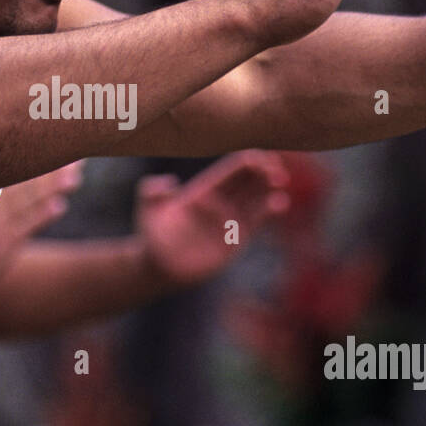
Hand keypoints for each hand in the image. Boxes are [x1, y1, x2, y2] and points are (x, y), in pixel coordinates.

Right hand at [0, 161, 83, 295]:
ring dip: (53, 187)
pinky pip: (25, 227)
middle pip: (25, 182)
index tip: (57, 147)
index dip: (36, 160)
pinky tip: (60, 205)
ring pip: (29, 200)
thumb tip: (7, 187)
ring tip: (75, 175)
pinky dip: (42, 215)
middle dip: (52, 169)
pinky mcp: (0, 246)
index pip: (13, 173)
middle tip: (76, 156)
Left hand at [135, 150, 290, 287]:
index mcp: (206, 189)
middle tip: (275, 170)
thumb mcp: (146, 208)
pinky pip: (257, 222)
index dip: (250, 160)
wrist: (157, 266)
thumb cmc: (151, 235)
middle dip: (266, 171)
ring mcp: (230, 220)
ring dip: (271, 188)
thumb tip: (169, 183)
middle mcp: (222, 202)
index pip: (234, 168)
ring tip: (279, 182)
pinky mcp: (236, 240)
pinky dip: (269, 211)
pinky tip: (279, 203)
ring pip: (258, 198)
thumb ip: (150, 191)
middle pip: (251, 180)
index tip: (261, 158)